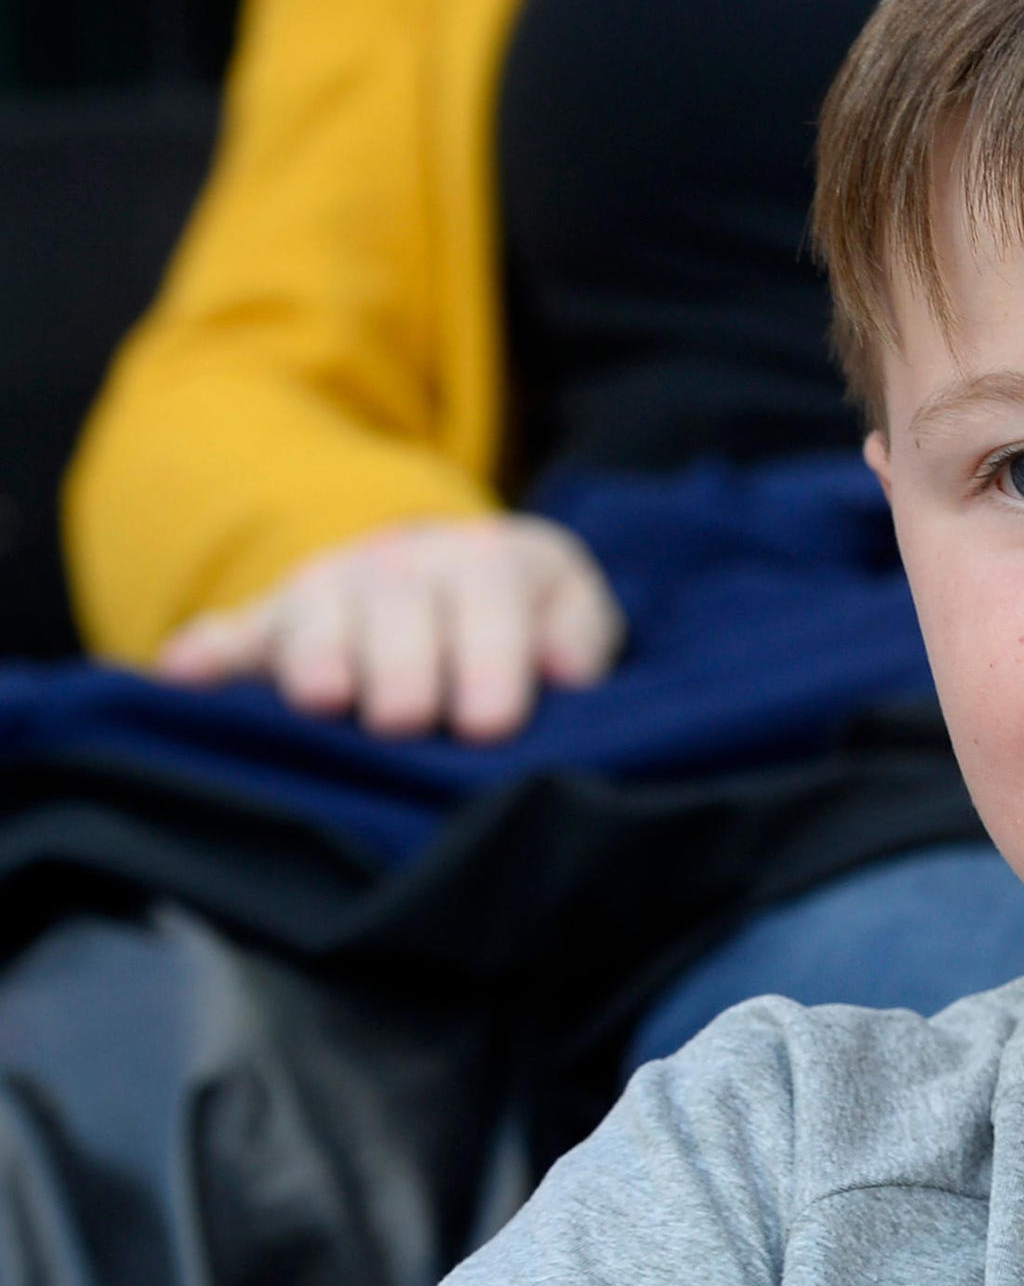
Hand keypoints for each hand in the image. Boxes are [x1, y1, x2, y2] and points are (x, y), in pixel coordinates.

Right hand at [153, 514, 621, 740]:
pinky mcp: (273, 626)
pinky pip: (233, 635)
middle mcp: (398, 569)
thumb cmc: (527, 612)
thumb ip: (579, 631)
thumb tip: (566, 668)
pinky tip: (182, 675)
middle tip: (408, 720)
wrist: (452, 565)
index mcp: (481, 563)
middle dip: (401, 666)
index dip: (490, 661)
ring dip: (315, 657)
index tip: (492, 722)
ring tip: (323, 699)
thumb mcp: (570, 607)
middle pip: (395, 610)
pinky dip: (206, 654)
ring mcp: (328, 595)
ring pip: (314, 619)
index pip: (487, 603)